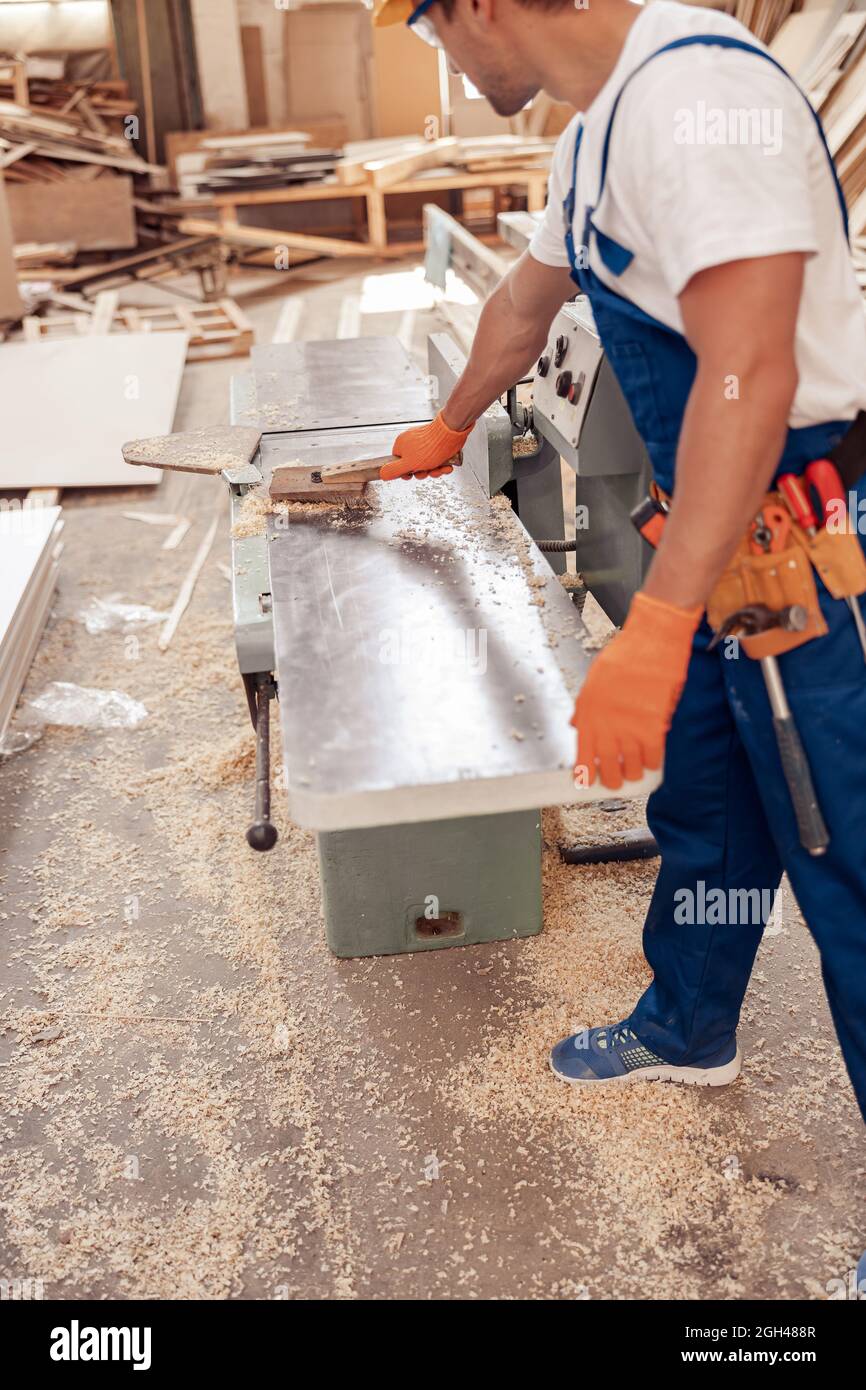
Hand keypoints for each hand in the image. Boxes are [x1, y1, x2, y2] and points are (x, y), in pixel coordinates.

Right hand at [380, 410, 472, 480]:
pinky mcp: (437, 443)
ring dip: (434, 470)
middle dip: (423, 472)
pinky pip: (437, 457)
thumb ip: (394, 470)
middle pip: (414, 464)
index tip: (411, 476)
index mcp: (402, 445)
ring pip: (427, 463)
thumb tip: (382, 474)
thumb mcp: (408, 463)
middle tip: (427, 473)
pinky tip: (447, 466)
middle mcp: (412, 442)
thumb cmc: (429, 448)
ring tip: (440, 469)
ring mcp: (425, 442)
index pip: (398, 462)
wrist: (451, 432)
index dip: (405, 472)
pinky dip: (442, 464)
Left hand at [571, 592, 701, 788]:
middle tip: (616, 783)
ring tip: (635, 773)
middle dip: (612, 781)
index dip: (585, 773)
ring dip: (634, 774)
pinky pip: (653, 757)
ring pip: (632, 768)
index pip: (583, 754)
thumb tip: (575, 724)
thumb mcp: (594, 679)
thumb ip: (584, 707)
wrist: (653, 640)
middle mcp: (607, 725)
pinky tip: (653, 761)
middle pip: (608, 768)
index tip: (586, 783)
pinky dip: (654, 763)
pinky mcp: (653, 726)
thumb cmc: (624, 655)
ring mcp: (630, 728)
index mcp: (589, 713)